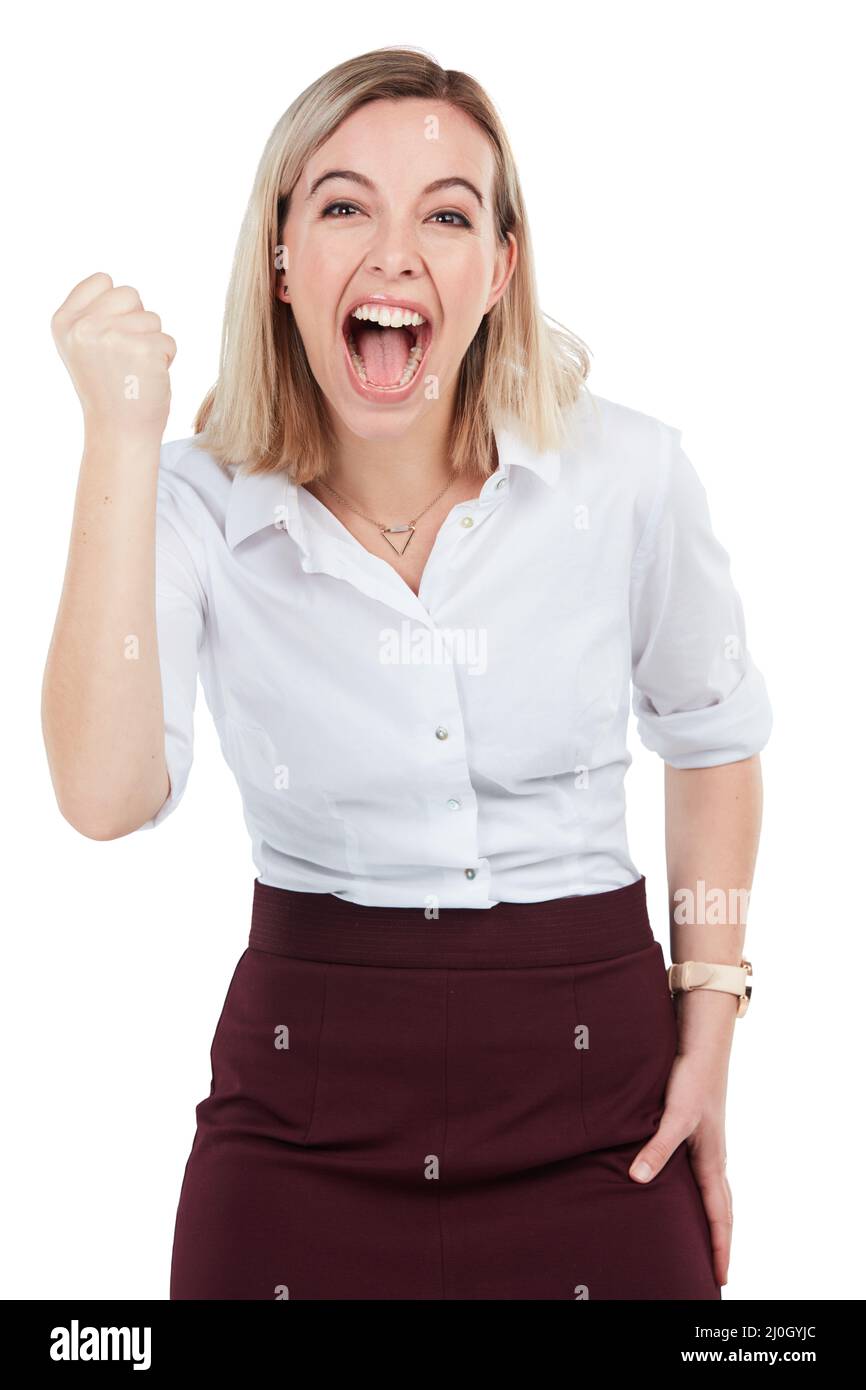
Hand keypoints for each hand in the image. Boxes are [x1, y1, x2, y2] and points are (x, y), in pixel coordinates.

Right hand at [50, 271, 176, 440]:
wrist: (118, 432)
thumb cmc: (107, 389)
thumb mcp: (83, 347)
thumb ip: (93, 314)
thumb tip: (121, 290)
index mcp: (64, 322)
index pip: (102, 280)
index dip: (117, 306)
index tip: (112, 337)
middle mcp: (83, 327)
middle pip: (130, 294)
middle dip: (137, 322)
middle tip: (126, 356)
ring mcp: (112, 337)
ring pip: (152, 318)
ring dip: (152, 343)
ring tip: (135, 370)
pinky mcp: (143, 350)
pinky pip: (168, 341)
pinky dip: (166, 360)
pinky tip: (148, 379)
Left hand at [628, 1046, 732, 1286]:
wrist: (701, 1045)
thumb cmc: (691, 1080)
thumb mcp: (674, 1115)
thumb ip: (657, 1147)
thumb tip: (638, 1179)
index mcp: (712, 1160)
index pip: (719, 1215)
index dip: (719, 1247)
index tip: (720, 1278)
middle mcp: (713, 1157)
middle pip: (722, 1209)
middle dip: (719, 1241)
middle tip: (716, 1272)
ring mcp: (708, 1145)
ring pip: (715, 1192)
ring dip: (712, 1218)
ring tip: (704, 1241)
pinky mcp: (697, 1132)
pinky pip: (703, 1174)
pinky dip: (700, 1193)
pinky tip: (683, 1192)